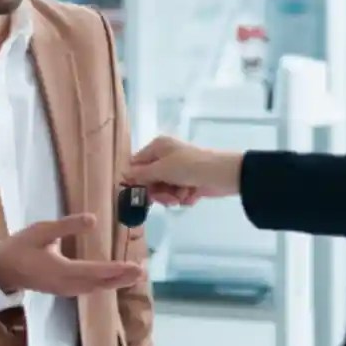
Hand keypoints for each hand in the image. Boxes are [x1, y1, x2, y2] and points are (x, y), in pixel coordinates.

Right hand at [0, 213, 143, 295]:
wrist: (1, 269)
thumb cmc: (20, 247)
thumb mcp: (42, 231)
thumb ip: (67, 226)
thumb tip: (93, 219)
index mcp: (61, 270)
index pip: (95, 271)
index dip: (116, 269)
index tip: (134, 266)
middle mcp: (66, 285)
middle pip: (100, 284)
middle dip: (121, 278)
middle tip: (142, 271)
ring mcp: (65, 290)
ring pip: (96, 288)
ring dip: (115, 282)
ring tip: (134, 274)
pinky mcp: (64, 289)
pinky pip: (89, 289)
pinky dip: (104, 283)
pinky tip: (114, 278)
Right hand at [123, 136, 243, 207]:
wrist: (223, 174)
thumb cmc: (189, 167)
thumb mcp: (161, 169)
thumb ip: (141, 173)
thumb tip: (122, 173)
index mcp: (158, 147)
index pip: (137, 163)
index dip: (136, 179)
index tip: (138, 193)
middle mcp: (167, 157)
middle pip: (151, 180)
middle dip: (159, 192)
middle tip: (167, 198)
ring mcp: (179, 170)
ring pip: (164, 189)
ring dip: (172, 196)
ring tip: (182, 196)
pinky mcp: (189, 182)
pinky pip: (178, 194)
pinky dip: (184, 197)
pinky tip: (192, 195)